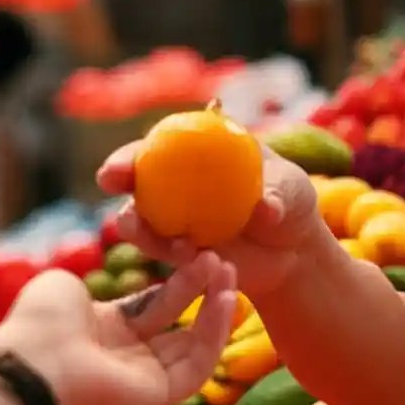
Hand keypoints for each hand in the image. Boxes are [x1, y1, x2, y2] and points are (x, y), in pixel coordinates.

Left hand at [0, 251, 239, 404]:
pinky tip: (226, 300)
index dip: (180, 282)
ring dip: (217, 310)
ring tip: (230, 274)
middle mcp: (129, 357)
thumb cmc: (40, 323)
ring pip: (196, 345)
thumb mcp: (64, 288)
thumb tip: (98, 287)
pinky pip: (199, 365)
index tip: (199, 254)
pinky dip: (216, 334)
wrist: (32, 363)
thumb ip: (90, 283)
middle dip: (203, 291)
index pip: (155, 306)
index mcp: (106, 332)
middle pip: (180, 324)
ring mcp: (147, 379)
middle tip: (223, 261)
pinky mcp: (161, 396)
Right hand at [96, 142, 324, 298]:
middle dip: (115, 176)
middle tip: (111, 183)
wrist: (293, 251)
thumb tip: (265, 209)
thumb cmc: (291, 204)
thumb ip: (278, 196)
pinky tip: (191, 259)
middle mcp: (175, 183)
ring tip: (171, 240)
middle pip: (134, 177)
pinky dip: (171, 256)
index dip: (131, 154)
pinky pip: (165, 253)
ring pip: (140, 221)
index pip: (157, 145)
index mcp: (197, 152)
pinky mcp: (180, 254)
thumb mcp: (293, 192)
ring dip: (142, 229)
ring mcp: (173, 219)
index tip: (120, 166)